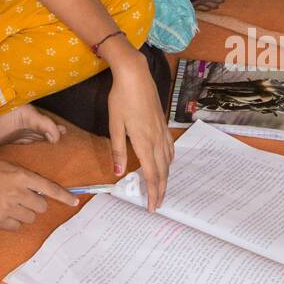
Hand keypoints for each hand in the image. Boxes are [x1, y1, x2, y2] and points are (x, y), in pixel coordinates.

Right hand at [0, 155, 77, 230]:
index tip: (75, 202)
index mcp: (21, 175)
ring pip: (30, 217)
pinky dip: (13, 222)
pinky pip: (16, 226)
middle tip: (23, 198)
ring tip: (10, 204)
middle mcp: (16, 191)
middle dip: (36, 203)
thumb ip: (24, 179)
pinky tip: (3, 212)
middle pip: (41, 206)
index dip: (64, 196)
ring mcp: (6, 207)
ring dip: (24, 213)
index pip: (49, 188)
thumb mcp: (7, 167)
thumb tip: (40, 193)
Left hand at [106, 46, 173, 210]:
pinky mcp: (162, 123)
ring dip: (165, 178)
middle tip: (158, 205)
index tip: (151, 207)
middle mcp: (156, 139)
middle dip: (160, 190)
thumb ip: (117, 150)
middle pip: (162, 171)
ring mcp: (162, 131)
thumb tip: (118, 172)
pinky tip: (167, 162)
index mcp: (144, 142)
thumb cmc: (121, 98)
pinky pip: (170, 148)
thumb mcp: (114, 125)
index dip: (151, 193)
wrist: (135, 75)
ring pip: (168, 161)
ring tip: (161, 189)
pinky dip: (169, 161)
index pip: (151, 175)